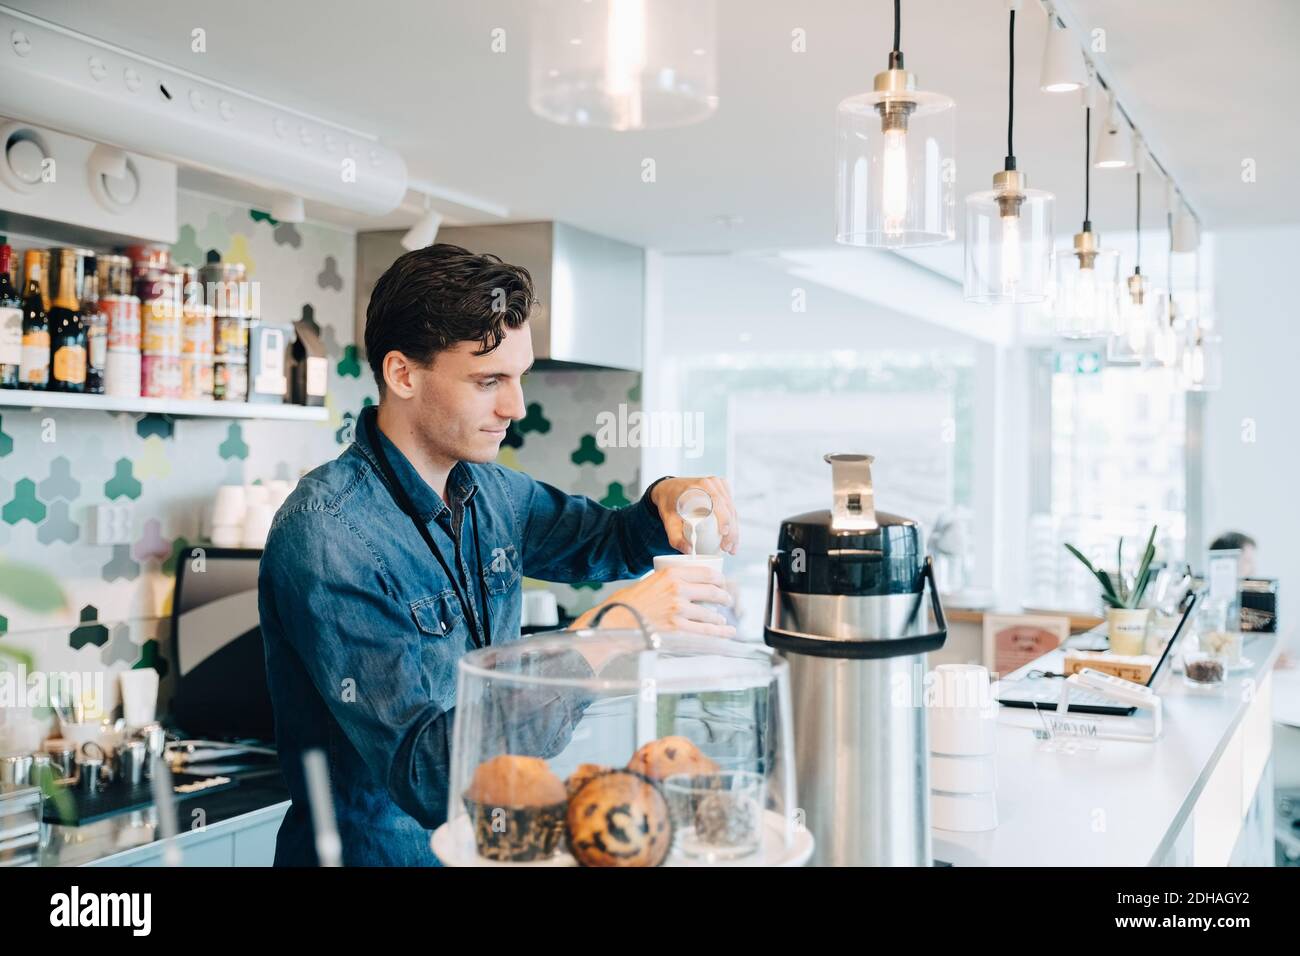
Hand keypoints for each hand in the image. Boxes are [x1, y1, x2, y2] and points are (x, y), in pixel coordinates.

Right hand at [573, 566, 735, 637]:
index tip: (722, 582)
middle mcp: (678, 590)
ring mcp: (679, 610)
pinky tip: (727, 632)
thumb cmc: (627, 603)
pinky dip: (719, 632)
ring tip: (723, 620)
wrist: (614, 622)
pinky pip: (705, 631)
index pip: (705, 572)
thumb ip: (668, 582)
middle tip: (727, 600)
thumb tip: (685, 585)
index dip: (719, 578)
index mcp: (671, 574)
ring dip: (720, 618)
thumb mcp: (649, 581)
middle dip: (724, 596)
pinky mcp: (677, 629)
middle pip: (712, 591)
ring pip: (710, 613)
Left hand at [650, 476, 738, 554]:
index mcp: (697, 486)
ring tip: (732, 547)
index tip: (724, 534)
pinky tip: (733, 536)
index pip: (716, 502)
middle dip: (732, 530)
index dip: (724, 518)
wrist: (668, 489)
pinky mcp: (722, 488)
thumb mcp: (668, 521)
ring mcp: (718, 484)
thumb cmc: (668, 504)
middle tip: (728, 548)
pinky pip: (731, 506)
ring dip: (735, 528)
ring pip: (732, 508)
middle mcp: (710, 482)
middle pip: (727, 507)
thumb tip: (689, 551)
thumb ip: (675, 538)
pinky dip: (733, 522)